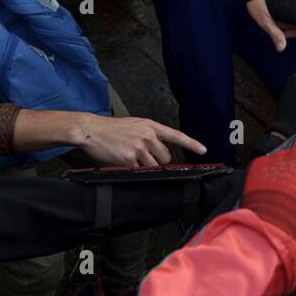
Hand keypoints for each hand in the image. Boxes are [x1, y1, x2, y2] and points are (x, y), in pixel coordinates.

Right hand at [73, 112, 206, 164]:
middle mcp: (147, 136)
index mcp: (150, 126)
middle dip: (158, 160)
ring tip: (132, 158)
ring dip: (146, 167)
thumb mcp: (135, 124)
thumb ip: (150, 134)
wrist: (91, 130)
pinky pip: (139, 171)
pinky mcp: (129, 159)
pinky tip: (123, 160)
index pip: (176, 135)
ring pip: (154, 166)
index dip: (192, 144)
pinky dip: (133, 169)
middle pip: (166, 157)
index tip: (203, 150)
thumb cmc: (112, 128)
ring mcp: (139, 148)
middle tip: (144, 156)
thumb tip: (161, 149)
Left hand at [246, 0, 295, 52]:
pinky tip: (277, 7)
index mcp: (295, 13)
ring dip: (291, 20)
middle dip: (294, 30)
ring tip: (274, 16)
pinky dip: (290, 11)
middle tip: (277, 28)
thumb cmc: (257, 1)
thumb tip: (282, 49)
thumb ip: (275, 34)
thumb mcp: (263, 20)